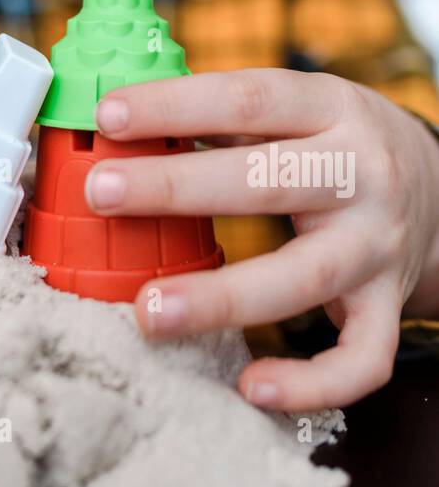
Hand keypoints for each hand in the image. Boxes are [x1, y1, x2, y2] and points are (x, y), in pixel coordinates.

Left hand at [88, 70, 438, 410]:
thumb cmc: (336, 144)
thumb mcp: (300, 106)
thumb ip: (225, 115)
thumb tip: (124, 120)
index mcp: (331, 109)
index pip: (249, 100)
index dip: (177, 105)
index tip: (110, 114)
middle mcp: (360, 175)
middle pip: (266, 182)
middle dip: (176, 188)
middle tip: (100, 193)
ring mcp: (375, 246)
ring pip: (300, 278)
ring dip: (220, 298)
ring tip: (147, 310)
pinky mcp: (386, 307)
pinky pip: (359, 360)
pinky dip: (309, 383)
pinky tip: (248, 386)